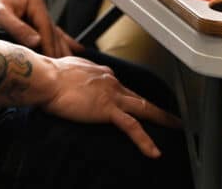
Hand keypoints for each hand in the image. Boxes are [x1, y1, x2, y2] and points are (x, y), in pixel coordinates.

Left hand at [0, 0, 81, 57]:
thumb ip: (17, 28)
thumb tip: (36, 42)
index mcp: (34, 2)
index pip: (46, 28)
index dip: (50, 46)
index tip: (54, 63)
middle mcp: (38, 8)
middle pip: (53, 33)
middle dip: (59, 52)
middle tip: (65, 72)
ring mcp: (37, 16)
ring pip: (55, 36)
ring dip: (63, 50)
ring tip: (76, 65)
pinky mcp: (34, 24)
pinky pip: (51, 36)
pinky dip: (62, 44)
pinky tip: (76, 50)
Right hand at [41, 56, 179, 157]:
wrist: (46, 78)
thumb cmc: (49, 75)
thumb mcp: (67, 69)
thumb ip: (76, 75)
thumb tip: (72, 77)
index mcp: (102, 74)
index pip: (122, 87)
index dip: (130, 97)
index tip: (134, 103)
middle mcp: (111, 82)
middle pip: (138, 97)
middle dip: (156, 107)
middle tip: (170, 115)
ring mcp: (112, 96)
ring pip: (143, 109)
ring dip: (162, 118)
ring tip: (176, 126)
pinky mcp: (108, 109)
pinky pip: (132, 127)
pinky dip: (145, 140)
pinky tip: (154, 152)